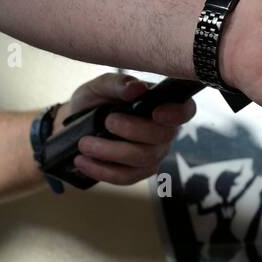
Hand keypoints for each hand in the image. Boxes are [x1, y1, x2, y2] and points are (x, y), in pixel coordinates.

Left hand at [53, 73, 195, 185]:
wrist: (76, 124)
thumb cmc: (96, 100)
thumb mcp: (101, 86)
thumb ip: (119, 84)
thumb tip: (136, 88)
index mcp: (162, 105)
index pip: (185, 110)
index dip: (177, 113)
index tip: (155, 112)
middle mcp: (164, 131)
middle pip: (162, 136)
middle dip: (133, 130)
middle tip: (107, 121)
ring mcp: (153, 153)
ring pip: (142, 159)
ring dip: (110, 152)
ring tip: (85, 143)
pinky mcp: (138, 172)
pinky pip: (126, 177)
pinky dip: (102, 170)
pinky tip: (83, 161)